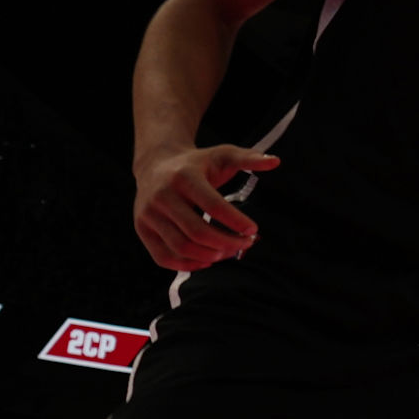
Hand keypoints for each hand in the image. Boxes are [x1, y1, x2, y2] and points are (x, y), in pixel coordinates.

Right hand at [133, 142, 279, 271]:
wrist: (155, 165)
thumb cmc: (196, 163)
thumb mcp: (222, 154)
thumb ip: (248, 157)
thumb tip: (276, 161)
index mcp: (184, 177)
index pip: (212, 205)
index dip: (235, 221)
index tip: (253, 229)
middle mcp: (161, 196)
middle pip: (197, 232)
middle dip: (227, 243)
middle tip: (246, 244)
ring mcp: (148, 214)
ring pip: (181, 247)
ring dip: (210, 255)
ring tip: (229, 251)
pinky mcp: (142, 229)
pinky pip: (163, 257)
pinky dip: (187, 264)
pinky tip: (208, 260)